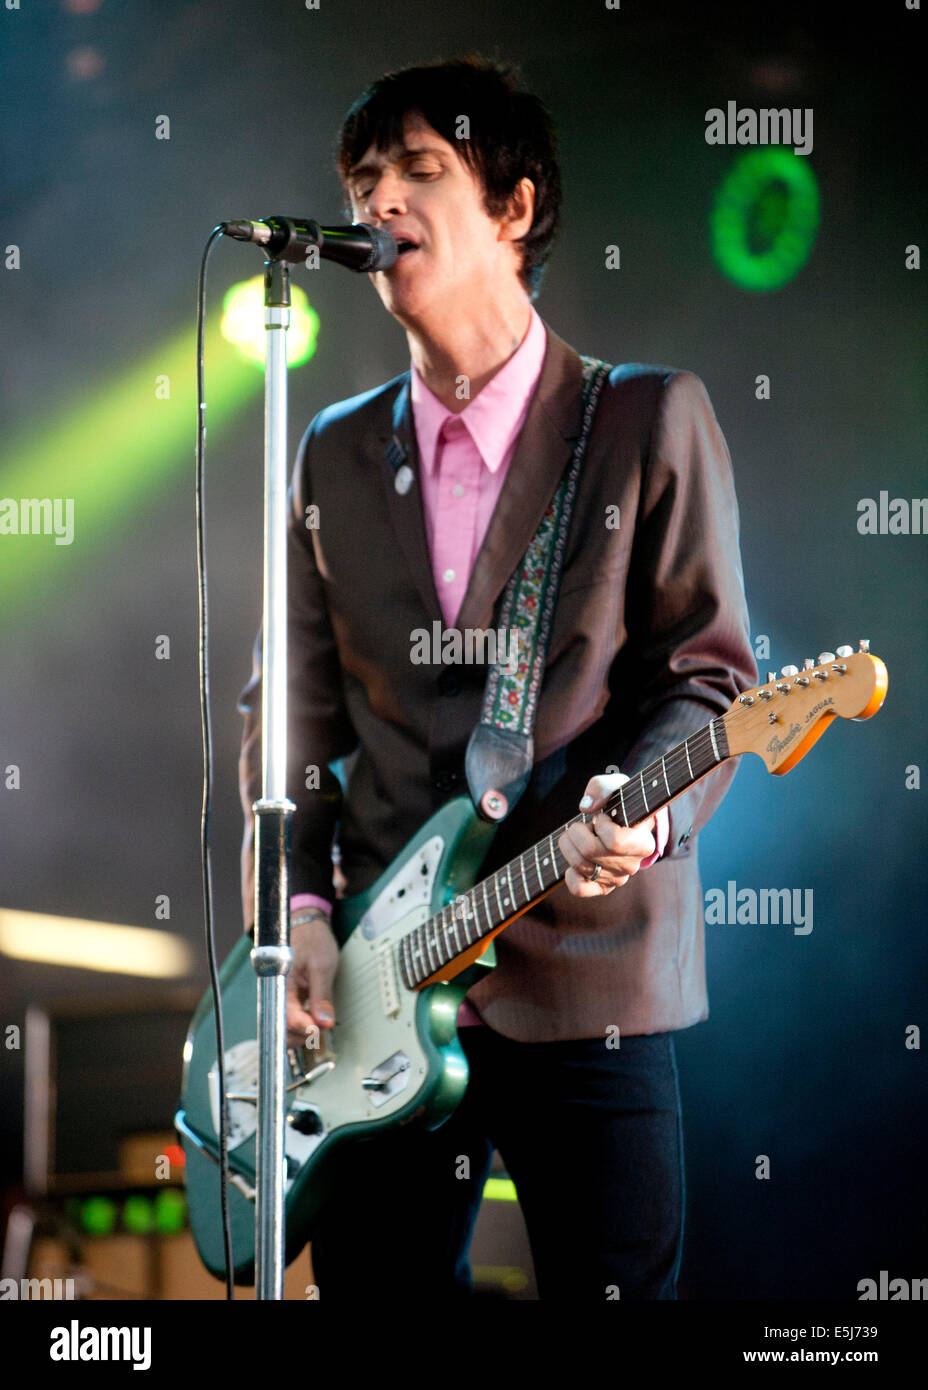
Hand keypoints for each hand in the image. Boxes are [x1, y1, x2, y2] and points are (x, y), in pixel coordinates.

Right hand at [286, 912, 338, 1047]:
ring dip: (302, 1032)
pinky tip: (315, 1018)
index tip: (319, 1030)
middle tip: (322, 1028)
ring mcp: (279, 995)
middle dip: (302, 1034)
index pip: (285, 1014)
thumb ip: (322, 996)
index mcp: (280, 980)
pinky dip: (303, 1023)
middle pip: (280, 1026)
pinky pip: (290, 1017)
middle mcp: (274, 990)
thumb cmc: (312, 939)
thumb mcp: (323, 966)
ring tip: (321, 1024)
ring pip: (284, 1026)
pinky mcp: (286, 997)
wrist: (306, 924)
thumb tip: (325, 1023)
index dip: (302, 1027)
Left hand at [558, 772, 656, 896]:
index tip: (602, 817)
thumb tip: (585, 807)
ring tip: (579, 837)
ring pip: (580, 866)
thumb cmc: (623, 803)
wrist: (625, 823)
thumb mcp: (618, 785)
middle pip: (590, 851)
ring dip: (569, 845)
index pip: (614, 841)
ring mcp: (617, 879)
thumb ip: (602, 787)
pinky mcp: (603, 888)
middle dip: (577, 831)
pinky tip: (576, 858)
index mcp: (643, 843)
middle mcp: (631, 865)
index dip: (601, 825)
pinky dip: (570, 873)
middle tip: (584, 824)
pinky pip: (579, 888)